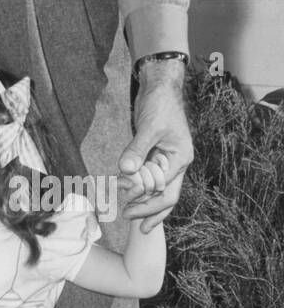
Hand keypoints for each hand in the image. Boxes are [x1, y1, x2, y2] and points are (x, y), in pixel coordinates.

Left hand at [119, 67, 192, 231]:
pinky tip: (132, 199)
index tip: (127, 205)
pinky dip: (142, 190)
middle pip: (167, 195)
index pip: (164, 188)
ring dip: (146, 203)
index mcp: (180, 158)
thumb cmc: (160, 105)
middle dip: (150, 211)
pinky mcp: (155, 156)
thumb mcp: (149, 127)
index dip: (146, 198)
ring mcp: (167, 161)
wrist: (160, 87)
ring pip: (160, 190)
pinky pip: (150, 179)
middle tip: (130, 220)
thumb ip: (137, 149)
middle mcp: (176, 163)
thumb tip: (126, 170)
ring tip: (132, 218)